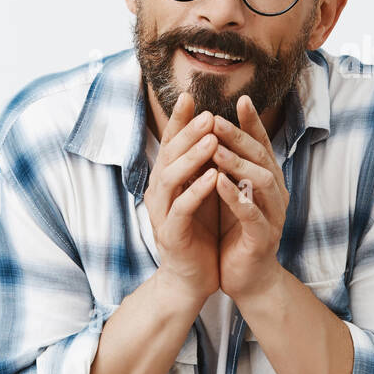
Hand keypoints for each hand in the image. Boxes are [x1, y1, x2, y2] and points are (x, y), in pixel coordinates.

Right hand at [143, 91, 220, 304]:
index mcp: (167, 180)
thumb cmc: (200, 232)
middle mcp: (159, 193)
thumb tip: (210, 129)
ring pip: (171, 178)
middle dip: (188, 133)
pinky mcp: (171, 234)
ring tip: (212, 139)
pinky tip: (213, 178)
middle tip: (208, 114)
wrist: (192, 278)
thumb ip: (201, 165)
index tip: (190, 95)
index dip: (178, 120)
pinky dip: (196, 192)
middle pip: (168, 155)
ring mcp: (162, 213)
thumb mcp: (202, 192)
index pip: (170, 144)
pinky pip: (181, 209)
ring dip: (192, 157)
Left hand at [212, 95, 289, 301]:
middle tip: (214, 120)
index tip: (241, 98)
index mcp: (267, 181)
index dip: (252, 122)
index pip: (261, 145)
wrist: (246, 278)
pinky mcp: (263, 237)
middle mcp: (275, 193)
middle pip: (261, 156)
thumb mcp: (230, 194)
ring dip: (237, 163)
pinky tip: (219, 184)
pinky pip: (252, 213)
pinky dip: (236, 196)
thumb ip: (227, 168)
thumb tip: (213, 133)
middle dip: (237, 137)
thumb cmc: (236, 233)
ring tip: (214, 149)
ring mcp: (272, 214)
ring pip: (262, 180)